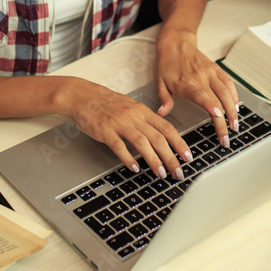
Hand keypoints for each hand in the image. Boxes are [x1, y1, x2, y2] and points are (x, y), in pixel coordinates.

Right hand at [58, 79, 190, 180]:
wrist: (82, 96)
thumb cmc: (106, 103)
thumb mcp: (131, 107)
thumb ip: (146, 120)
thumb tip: (162, 135)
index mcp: (142, 111)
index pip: (167, 128)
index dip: (180, 143)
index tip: (188, 156)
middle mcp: (134, 116)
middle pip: (158, 138)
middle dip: (171, 157)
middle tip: (178, 172)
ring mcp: (119, 123)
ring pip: (142, 142)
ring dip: (154, 160)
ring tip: (161, 174)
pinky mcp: (105, 131)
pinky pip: (119, 146)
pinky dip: (128, 158)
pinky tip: (135, 168)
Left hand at [154, 28, 238, 148]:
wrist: (176, 42)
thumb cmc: (166, 63)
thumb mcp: (158, 81)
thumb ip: (163, 99)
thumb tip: (162, 113)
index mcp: (185, 82)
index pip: (200, 95)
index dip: (210, 105)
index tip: (218, 116)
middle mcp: (200, 77)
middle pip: (217, 100)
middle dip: (224, 121)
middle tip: (226, 138)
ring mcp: (211, 73)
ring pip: (226, 92)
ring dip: (233, 111)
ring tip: (235, 126)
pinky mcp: (217, 69)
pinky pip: (229, 84)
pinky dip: (234, 97)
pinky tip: (236, 109)